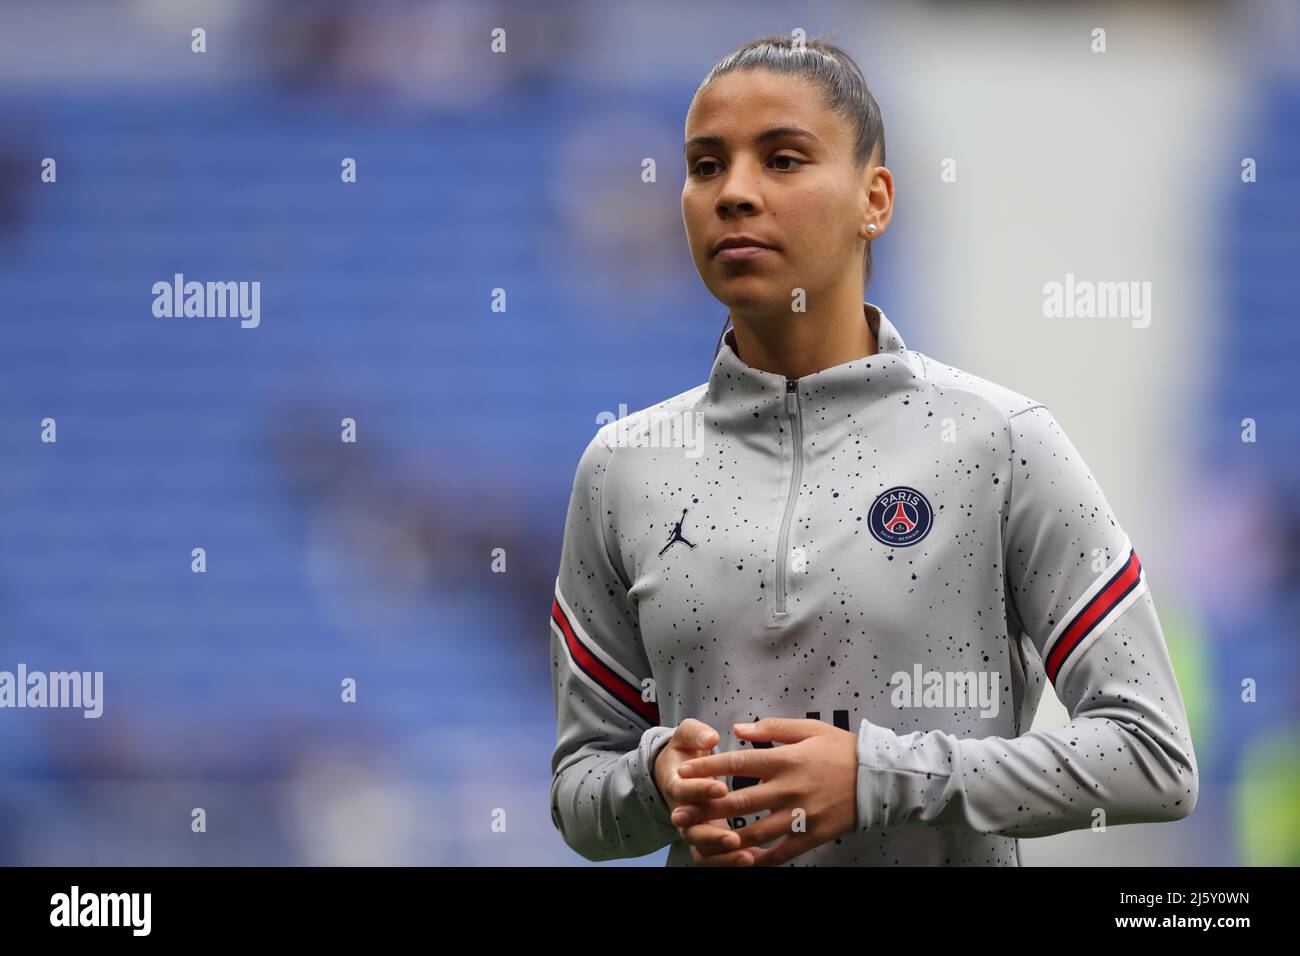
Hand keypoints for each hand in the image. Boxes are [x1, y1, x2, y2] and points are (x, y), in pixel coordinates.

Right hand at [653, 718, 755, 865]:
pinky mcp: (706, 840)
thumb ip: (696, 733)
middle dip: (711, 835)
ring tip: (747, 857)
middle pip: (689, 831)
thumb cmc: (685, 751)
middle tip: (733, 837)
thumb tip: (710, 738)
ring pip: (702, 851)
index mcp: (675, 784)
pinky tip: (754, 860)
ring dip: (723, 856)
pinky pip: (714, 859)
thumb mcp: (686, 735)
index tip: (721, 788)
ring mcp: (693, 829)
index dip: (700, 791)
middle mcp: (681, 811)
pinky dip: (730, 863)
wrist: (674, 770)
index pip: (683, 791)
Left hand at [671, 717, 857, 865]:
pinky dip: (761, 859)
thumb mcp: (809, 728)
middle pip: (739, 802)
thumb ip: (772, 728)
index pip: (738, 764)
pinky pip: (782, 851)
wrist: (880, 778)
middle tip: (679, 814)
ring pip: (755, 831)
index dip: (708, 769)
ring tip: (700, 841)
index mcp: (785, 760)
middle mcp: (788, 788)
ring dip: (724, 838)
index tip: (684, 771)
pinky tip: (742, 861)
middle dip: (705, 809)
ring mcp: (800, 814)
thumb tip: (738, 728)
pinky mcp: (813, 835)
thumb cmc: (842, 749)